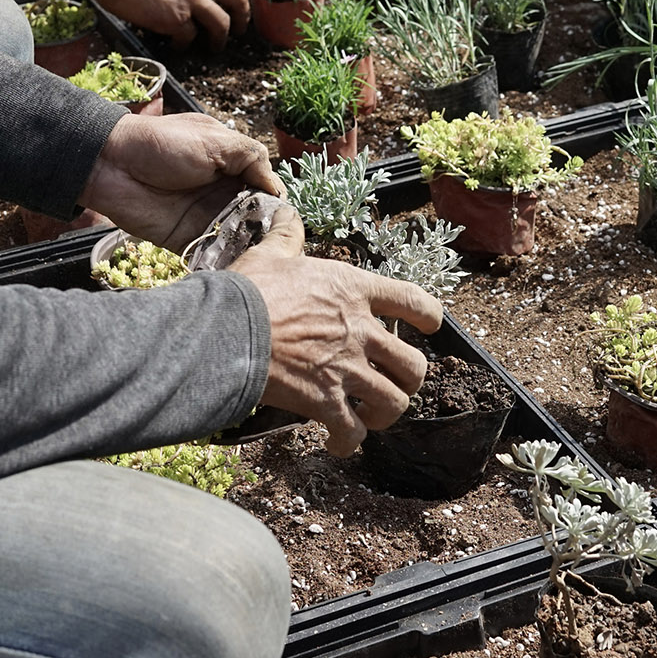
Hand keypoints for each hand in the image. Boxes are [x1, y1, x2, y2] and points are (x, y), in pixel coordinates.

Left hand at [79, 113, 279, 249]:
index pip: (267, 189)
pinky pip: (217, 254)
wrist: (111, 165)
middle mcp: (225, 195)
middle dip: (270, 230)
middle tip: (278, 242)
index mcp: (233, 168)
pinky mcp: (191, 240)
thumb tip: (278, 188)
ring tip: (265, 257)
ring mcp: (209, 219)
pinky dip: (230, 260)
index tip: (286, 218)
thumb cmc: (162, 144)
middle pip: (259, 217)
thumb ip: (252, 158)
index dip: (278, 203)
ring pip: (242, 238)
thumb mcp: (215, 139)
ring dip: (254, 247)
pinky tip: (245, 266)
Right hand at [231, 211, 444, 455]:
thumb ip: (287, 237)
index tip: (430, 326)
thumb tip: (286, 213)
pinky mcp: (326, 402)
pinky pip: (352, 433)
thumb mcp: (271, 255)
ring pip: (394, 402)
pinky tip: (337, 444)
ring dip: (385, 414)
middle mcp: (361, 331)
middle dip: (408, 380)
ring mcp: (347, 369)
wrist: (226, 331)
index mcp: (354, 291)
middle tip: (391, 384)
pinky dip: (348, 442)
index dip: (430, 316)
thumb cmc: (247, 292)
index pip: (414, 300)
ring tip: (369, 417)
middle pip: (414, 365)